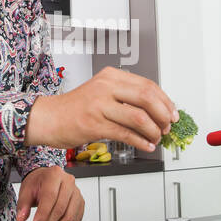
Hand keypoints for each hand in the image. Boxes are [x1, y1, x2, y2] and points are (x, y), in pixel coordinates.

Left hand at [16, 166, 84, 220]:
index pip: (50, 197)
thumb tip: (21, 218)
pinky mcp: (81, 203)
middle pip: (61, 209)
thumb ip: (23, 204)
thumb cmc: (38, 184)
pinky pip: (75, 220)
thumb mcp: (26, 190)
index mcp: (54, 175)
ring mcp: (77, 193)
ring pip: (70, 216)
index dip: (43, 215)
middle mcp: (69, 182)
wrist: (48, 178)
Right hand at [24, 66, 177, 151]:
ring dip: (153, 130)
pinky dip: (141, 141)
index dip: (165, 101)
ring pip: (139, 117)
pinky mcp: (95, 124)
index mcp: (111, 76)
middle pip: (147, 97)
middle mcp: (106, 87)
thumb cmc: (75, 107)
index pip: (147, 85)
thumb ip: (125, 96)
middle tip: (168, 125)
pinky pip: (126, 134)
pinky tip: (146, 145)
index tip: (172, 112)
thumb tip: (156, 109)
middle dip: (163, 114)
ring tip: (156, 137)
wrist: (48, 118)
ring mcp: (100, 105)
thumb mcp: (101, 91)